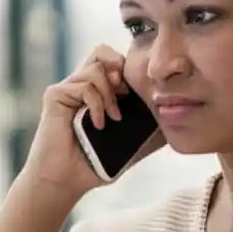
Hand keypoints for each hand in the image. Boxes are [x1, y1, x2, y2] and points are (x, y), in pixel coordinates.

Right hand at [21, 44, 148, 198]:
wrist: (66, 180)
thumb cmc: (96, 163)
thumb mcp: (132, 142)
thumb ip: (150, 127)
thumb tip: (177, 118)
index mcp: (97, 91)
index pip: (114, 60)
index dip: (128, 69)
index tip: (136, 94)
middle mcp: (80, 85)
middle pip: (102, 51)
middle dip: (120, 69)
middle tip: (125, 95)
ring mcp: (67, 88)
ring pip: (96, 68)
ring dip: (111, 93)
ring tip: (113, 118)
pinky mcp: (55, 95)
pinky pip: (84, 86)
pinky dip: (98, 104)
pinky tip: (99, 124)